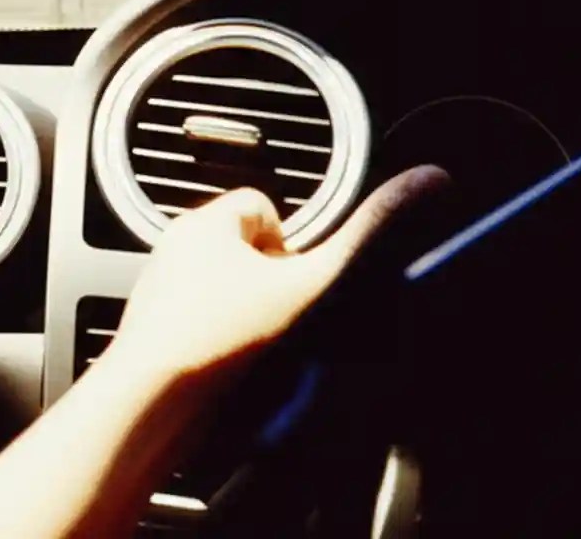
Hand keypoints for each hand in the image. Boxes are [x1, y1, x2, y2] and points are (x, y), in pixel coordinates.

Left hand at [107, 165, 449, 380]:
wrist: (150, 404)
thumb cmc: (220, 338)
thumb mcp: (308, 286)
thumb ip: (367, 237)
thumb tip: (430, 177)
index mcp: (205, 221)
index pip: (265, 205)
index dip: (292, 244)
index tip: (294, 281)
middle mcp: (174, 247)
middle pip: (245, 249)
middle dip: (267, 282)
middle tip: (273, 318)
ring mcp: (158, 288)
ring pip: (222, 287)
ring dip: (242, 313)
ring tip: (247, 346)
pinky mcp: (152, 329)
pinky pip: (199, 321)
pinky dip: (216, 339)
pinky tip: (224, 365)